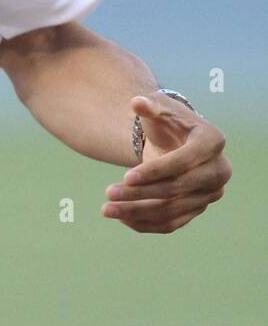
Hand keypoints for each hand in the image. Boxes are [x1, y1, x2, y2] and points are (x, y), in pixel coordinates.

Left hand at [101, 94, 229, 232]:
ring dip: (137, 212)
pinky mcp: (197, 208)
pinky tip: (122, 218)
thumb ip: (149, 105)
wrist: (177, 137)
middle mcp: (218, 171)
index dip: (154, 171)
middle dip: (140, 194)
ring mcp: (210, 192)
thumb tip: (136, 102)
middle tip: (107, 193)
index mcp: (211, 141)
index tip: (126, 176)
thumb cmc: (167, 119)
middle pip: (177, 190)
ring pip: (172, 210)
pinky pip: (172, 223)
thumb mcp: (159, 107)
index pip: (183, 162)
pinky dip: (147, 223)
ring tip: (107, 209)